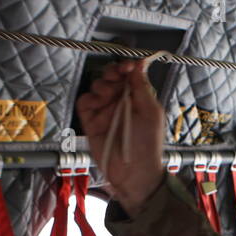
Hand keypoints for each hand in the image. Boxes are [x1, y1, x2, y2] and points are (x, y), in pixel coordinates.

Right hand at [75, 60, 165, 214]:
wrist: (133, 172)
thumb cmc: (147, 144)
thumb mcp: (150, 112)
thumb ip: (142, 87)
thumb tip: (139, 63)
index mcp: (138, 98)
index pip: (129, 75)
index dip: (126, 67)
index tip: (127, 65)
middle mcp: (120, 102)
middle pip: (111, 77)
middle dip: (112, 73)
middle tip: (116, 77)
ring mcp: (104, 111)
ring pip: (97, 86)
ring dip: (102, 86)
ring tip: (109, 98)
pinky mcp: (91, 121)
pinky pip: (84, 102)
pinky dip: (89, 99)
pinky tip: (97, 104)